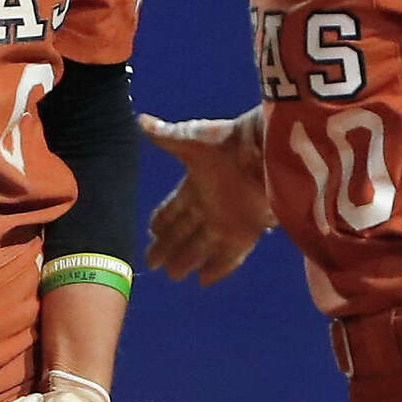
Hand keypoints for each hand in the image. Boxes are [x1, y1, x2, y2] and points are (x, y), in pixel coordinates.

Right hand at [141, 109, 276, 284]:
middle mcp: (210, 205)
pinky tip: (204, 281)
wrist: (262, 148)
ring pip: (201, 247)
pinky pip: (228, 256)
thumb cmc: (225, 142)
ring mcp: (227, 221)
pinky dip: (217, 268)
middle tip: (152, 263)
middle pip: (183, 232)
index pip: (173, 208)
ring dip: (186, 260)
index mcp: (196, 184)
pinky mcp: (246, 232)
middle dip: (168, 247)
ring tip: (173, 275)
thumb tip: (139, 120)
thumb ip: (165, 136)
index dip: (162, 220)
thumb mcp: (189, 139)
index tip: (151, 231)